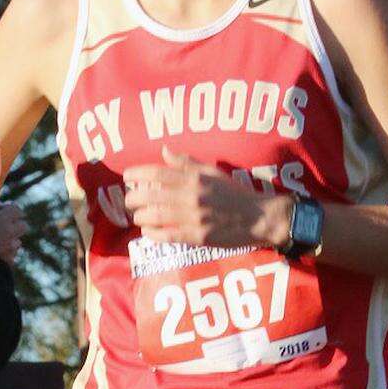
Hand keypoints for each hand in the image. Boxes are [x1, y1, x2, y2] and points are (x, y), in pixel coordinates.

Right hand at [0, 203, 26, 264]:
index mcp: (2, 220)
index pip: (17, 210)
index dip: (9, 209)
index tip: (1, 210)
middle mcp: (10, 234)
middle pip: (23, 226)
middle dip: (15, 225)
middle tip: (3, 226)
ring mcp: (11, 249)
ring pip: (17, 242)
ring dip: (9, 241)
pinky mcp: (8, 262)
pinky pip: (11, 256)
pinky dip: (5, 254)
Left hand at [123, 147, 286, 249]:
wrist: (260, 218)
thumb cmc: (236, 193)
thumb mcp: (214, 172)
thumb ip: (188, 163)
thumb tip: (165, 151)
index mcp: (196, 179)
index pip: (158, 173)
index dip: (138, 174)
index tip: (127, 176)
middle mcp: (192, 197)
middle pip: (152, 195)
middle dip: (134, 197)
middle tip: (129, 199)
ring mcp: (195, 218)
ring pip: (156, 216)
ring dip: (140, 216)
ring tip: (137, 215)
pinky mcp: (199, 237)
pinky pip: (169, 236)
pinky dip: (154, 234)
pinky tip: (147, 231)